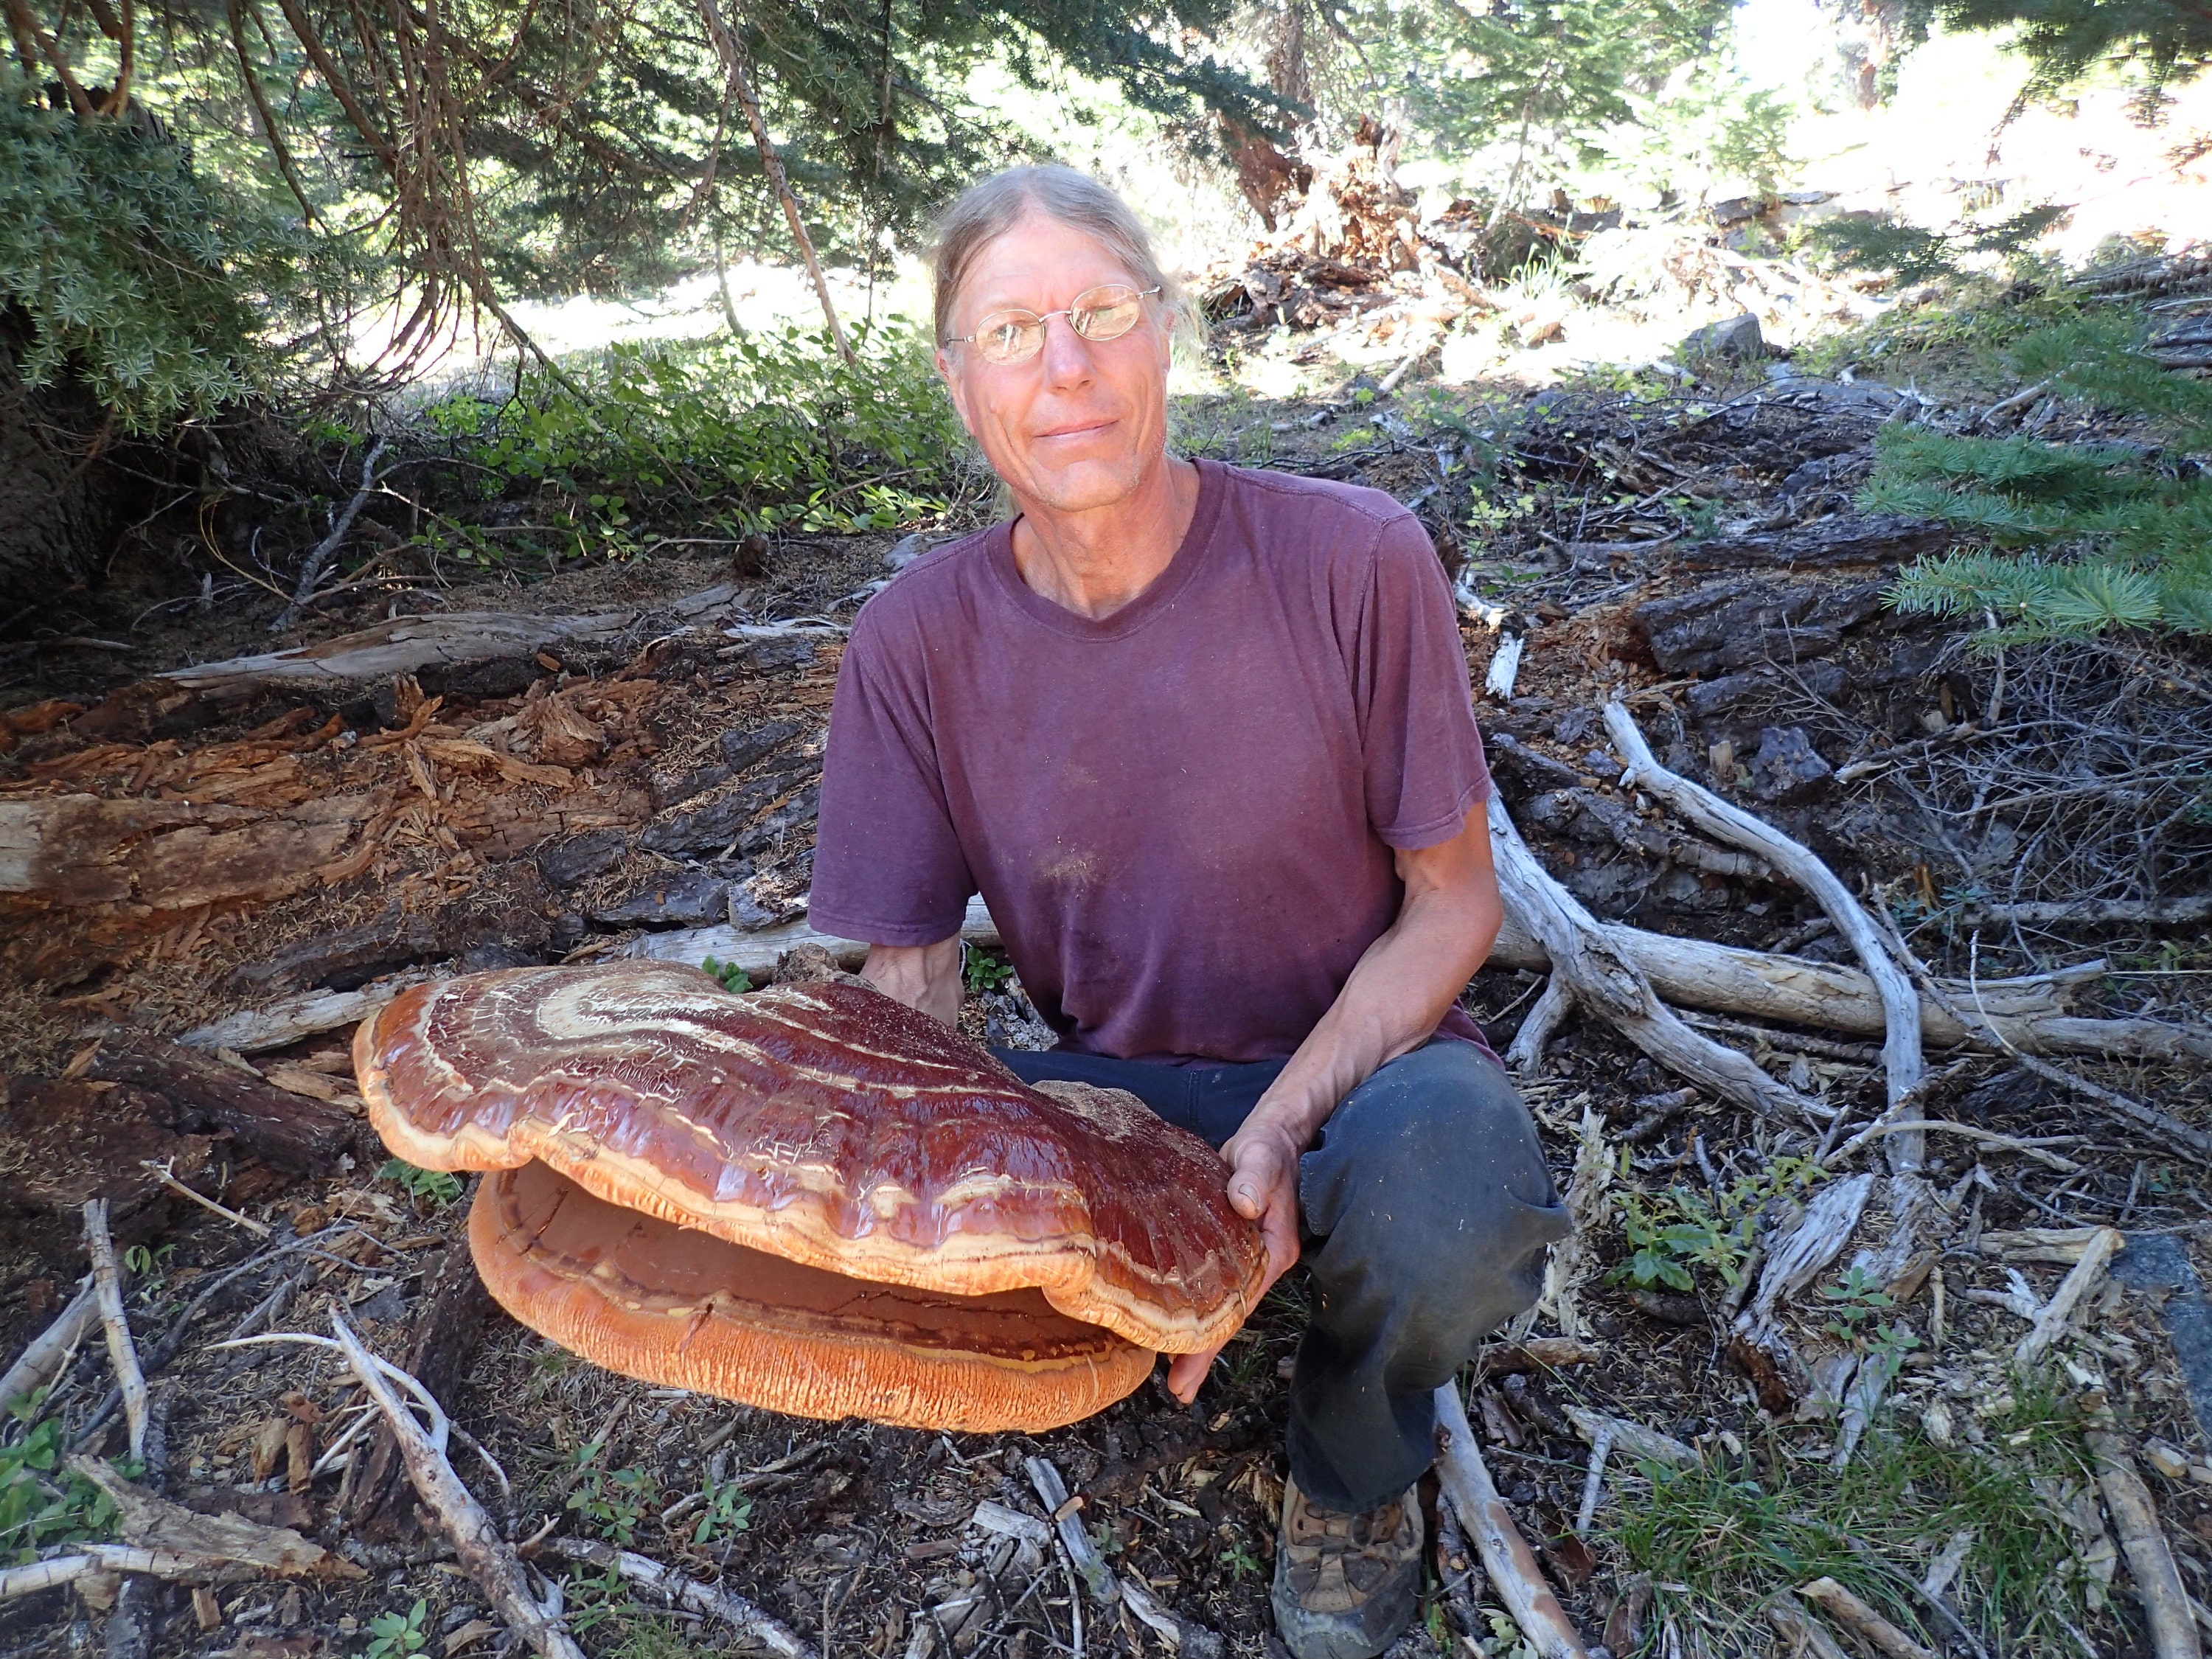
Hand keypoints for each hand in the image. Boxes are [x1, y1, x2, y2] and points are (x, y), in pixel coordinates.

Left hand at [1164, 1121, 1302, 1403]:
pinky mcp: (1227, 1248)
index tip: (1188, 1370)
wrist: (1270, 1139)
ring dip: (1196, 1334)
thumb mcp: (1261, 1158)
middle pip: (1229, 1316)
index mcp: (1272, 1252)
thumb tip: (1244, 1202)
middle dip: (1203, 1353)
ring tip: (1171, 1372)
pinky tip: (1169, 1319)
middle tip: (1178, 1389)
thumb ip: (1253, 1177)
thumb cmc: (1267, 1148)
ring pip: (1219, 1305)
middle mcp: (1260, 1263)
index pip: (1239, 1305)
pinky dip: (1192, 1305)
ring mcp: (1244, 1258)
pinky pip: (1209, 1285)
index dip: (1213, 1339)